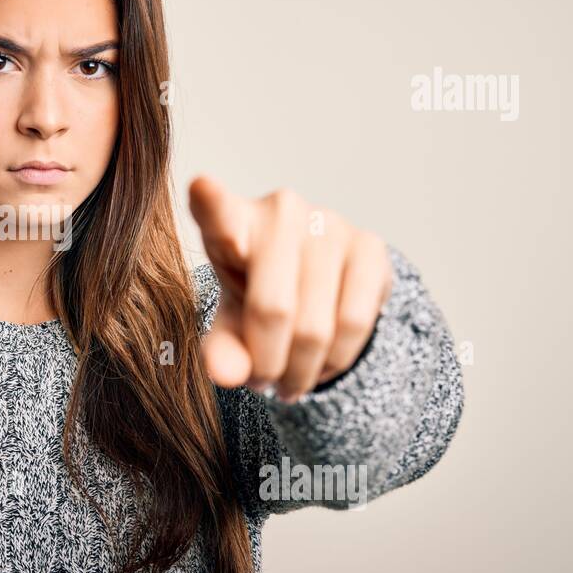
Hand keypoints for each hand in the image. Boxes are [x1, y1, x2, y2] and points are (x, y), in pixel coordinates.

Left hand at [188, 176, 391, 401]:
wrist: (313, 284)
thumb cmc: (257, 294)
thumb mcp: (231, 322)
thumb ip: (221, 348)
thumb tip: (225, 375)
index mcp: (230, 219)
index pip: (216, 208)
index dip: (211, 200)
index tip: (202, 188)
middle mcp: (280, 210)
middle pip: (273, 309)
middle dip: (268, 363)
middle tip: (263, 384)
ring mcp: (329, 222)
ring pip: (317, 326)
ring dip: (302, 371)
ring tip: (290, 382)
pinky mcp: (370, 245)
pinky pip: (355, 321)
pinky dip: (337, 359)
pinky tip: (323, 365)